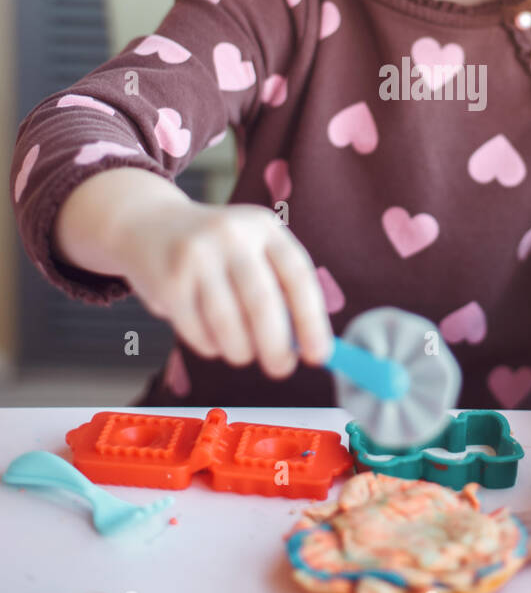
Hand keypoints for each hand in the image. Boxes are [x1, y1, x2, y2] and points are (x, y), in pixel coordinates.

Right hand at [112, 199, 333, 378]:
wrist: (148, 223)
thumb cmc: (215, 249)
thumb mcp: (252, 248)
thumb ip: (280, 289)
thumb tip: (307, 344)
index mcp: (264, 227)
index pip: (298, 276)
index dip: (312, 320)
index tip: (320, 355)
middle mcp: (231, 236)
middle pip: (263, 302)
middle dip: (276, 346)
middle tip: (282, 369)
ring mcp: (196, 256)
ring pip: (228, 323)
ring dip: (241, 351)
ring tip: (243, 354)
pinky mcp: (168, 281)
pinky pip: (197, 331)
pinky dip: (210, 347)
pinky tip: (213, 340)